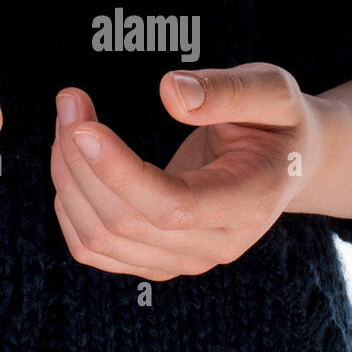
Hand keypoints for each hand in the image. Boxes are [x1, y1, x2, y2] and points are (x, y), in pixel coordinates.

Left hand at [50, 63, 322, 279]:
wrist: (284, 162)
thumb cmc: (276, 120)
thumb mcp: (272, 89)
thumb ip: (227, 91)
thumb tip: (170, 92)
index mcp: (251, 201)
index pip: (174, 207)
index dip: (119, 172)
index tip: (82, 126)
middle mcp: (218, 244)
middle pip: (126, 222)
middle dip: (81, 160)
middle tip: (70, 100)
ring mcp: (185, 260)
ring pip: (100, 238)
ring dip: (67, 178)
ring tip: (68, 120)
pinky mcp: (157, 262)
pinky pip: (93, 250)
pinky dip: (68, 206)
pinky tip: (71, 161)